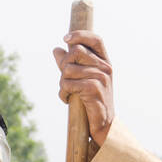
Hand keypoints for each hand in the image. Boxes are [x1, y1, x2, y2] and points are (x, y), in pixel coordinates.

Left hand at [52, 30, 114, 154]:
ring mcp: (101, 77)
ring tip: (67, 93)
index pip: (95, 39)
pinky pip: (68, 84)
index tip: (65, 39)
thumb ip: (70, 64)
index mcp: (105, 62)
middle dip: (63, 65)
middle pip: (76, 52)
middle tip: (64, 79)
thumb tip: (56, 49)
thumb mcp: (82, 80)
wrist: (104, 126)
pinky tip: (67, 100)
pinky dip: (63, 93)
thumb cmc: (92, 102)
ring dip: (62, 83)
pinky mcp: (94, 89)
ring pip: (68, 70)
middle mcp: (105, 67)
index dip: (80, 35)